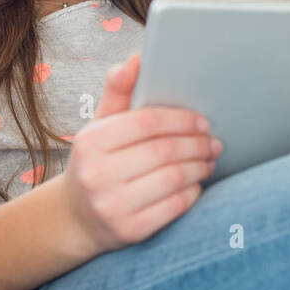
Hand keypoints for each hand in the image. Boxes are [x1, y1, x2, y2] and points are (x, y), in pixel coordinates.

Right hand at [60, 53, 222, 254]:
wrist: (76, 217)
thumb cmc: (97, 160)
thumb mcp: (100, 125)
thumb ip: (119, 91)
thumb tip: (137, 58)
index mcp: (91, 141)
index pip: (147, 122)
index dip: (181, 119)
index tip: (202, 120)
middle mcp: (97, 174)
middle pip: (164, 151)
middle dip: (197, 144)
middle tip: (213, 141)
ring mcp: (112, 205)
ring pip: (173, 179)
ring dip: (200, 167)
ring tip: (209, 160)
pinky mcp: (129, 231)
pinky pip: (174, 207)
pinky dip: (192, 192)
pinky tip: (196, 183)